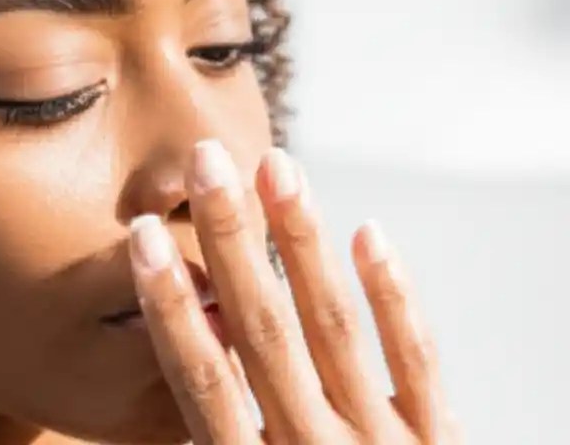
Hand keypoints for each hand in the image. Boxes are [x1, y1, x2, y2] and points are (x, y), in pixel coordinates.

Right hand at [128, 141, 463, 443]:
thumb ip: (211, 443)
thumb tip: (172, 376)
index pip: (202, 379)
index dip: (170, 306)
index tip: (142, 238)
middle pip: (264, 333)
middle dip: (230, 242)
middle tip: (205, 165)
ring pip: (336, 329)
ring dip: (301, 245)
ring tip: (277, 169)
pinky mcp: (441, 444)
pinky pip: (419, 360)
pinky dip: (396, 297)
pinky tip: (370, 234)